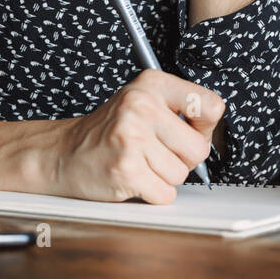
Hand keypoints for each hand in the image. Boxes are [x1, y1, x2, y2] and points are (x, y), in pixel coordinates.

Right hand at [48, 69, 224, 202]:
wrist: (63, 154)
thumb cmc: (110, 132)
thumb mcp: (143, 103)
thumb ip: (182, 111)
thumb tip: (216, 131)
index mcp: (152, 84)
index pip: (211, 105)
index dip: (204, 127)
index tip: (188, 130)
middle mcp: (141, 105)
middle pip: (199, 148)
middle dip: (183, 159)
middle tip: (156, 153)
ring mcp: (132, 137)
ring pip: (181, 174)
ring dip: (163, 177)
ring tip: (139, 163)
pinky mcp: (126, 168)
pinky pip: (164, 193)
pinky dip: (151, 194)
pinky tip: (132, 177)